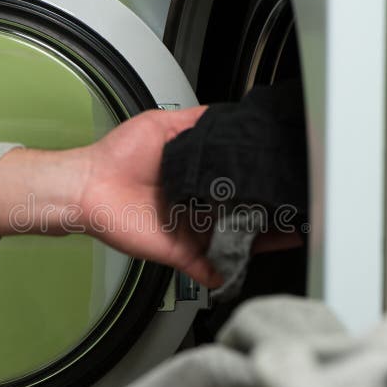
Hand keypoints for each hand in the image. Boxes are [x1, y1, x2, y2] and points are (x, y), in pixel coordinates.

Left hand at [79, 107, 301, 287]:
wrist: (89, 185)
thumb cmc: (117, 156)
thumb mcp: (163, 125)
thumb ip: (197, 122)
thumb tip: (228, 114)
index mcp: (196, 177)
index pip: (237, 180)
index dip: (261, 179)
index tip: (283, 175)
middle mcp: (197, 205)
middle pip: (243, 213)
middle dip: (271, 212)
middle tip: (296, 206)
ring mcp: (191, 230)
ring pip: (234, 240)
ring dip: (261, 241)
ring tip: (290, 233)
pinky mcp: (179, 251)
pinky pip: (209, 268)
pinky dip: (226, 273)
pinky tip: (245, 268)